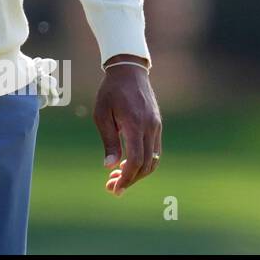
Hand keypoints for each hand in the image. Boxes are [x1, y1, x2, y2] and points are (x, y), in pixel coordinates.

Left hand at [94, 55, 161, 196]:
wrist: (129, 71)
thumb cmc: (110, 91)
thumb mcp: (102, 114)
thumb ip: (109, 140)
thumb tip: (109, 166)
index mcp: (135, 124)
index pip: (136, 160)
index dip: (127, 177)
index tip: (115, 188)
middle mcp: (150, 128)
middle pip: (146, 164)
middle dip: (130, 180)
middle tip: (112, 188)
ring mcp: (156, 127)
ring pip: (153, 160)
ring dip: (137, 173)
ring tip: (117, 178)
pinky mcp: (157, 126)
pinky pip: (154, 151)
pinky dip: (143, 162)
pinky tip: (127, 165)